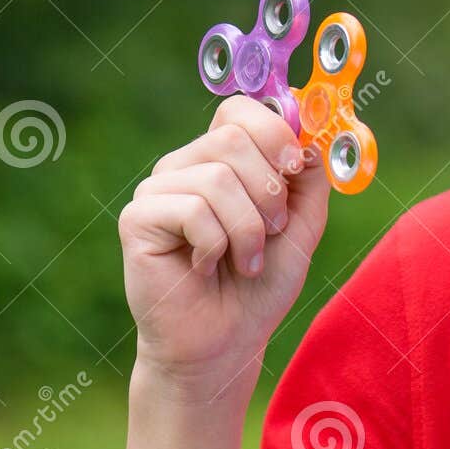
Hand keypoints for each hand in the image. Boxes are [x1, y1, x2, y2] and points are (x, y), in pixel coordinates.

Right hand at [118, 95, 330, 403]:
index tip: (295, 168)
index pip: (239, 108)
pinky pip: (193, 209)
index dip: (273, 130)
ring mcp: (158, 190)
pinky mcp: (138, 219)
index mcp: (222, 157)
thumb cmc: (262, 283)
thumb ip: (310, 176)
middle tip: (271, 232)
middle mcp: (186, 165)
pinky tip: (207, 267)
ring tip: (244, 260)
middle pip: (234, 138)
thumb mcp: (303, 223)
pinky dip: (217, 244)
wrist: (226, 340)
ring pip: (218, 177)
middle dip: (269, 192)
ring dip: (248, 228)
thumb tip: (312, 132)